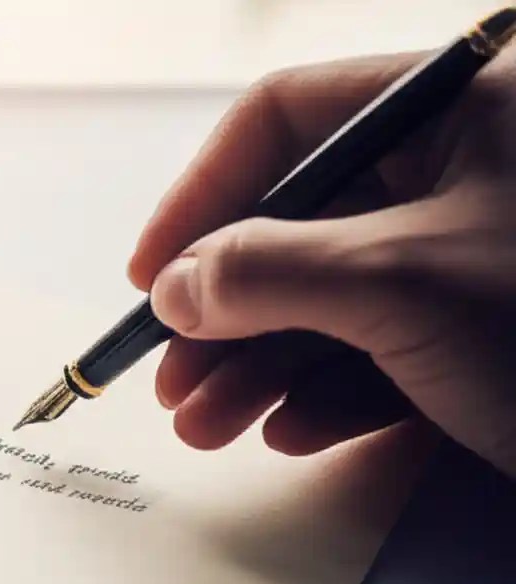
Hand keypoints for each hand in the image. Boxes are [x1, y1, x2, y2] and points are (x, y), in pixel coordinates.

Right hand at [129, 50, 515, 476]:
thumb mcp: (403, 284)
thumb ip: (267, 271)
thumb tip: (176, 285)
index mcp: (462, 104)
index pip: (288, 118)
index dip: (199, 195)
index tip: (149, 274)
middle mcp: (470, 167)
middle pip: (301, 220)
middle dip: (225, 310)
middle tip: (172, 376)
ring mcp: (482, 253)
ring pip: (337, 294)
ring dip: (262, 365)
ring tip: (209, 426)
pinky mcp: (496, 327)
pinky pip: (391, 344)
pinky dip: (333, 391)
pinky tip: (288, 431)